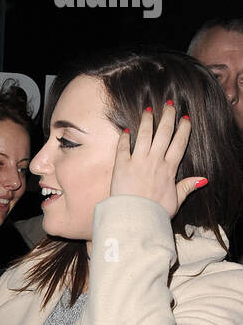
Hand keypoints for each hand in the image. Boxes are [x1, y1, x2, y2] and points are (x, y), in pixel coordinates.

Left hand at [110, 102, 206, 217]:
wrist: (135, 219)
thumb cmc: (155, 213)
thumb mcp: (175, 201)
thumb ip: (187, 187)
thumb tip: (203, 179)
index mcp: (169, 169)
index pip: (179, 143)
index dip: (183, 129)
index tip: (185, 118)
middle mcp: (154, 161)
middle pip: (164, 133)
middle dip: (168, 117)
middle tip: (169, 105)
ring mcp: (138, 161)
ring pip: (144, 135)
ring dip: (147, 121)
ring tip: (148, 110)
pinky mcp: (121, 165)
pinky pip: (123, 147)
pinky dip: (124, 138)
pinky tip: (125, 131)